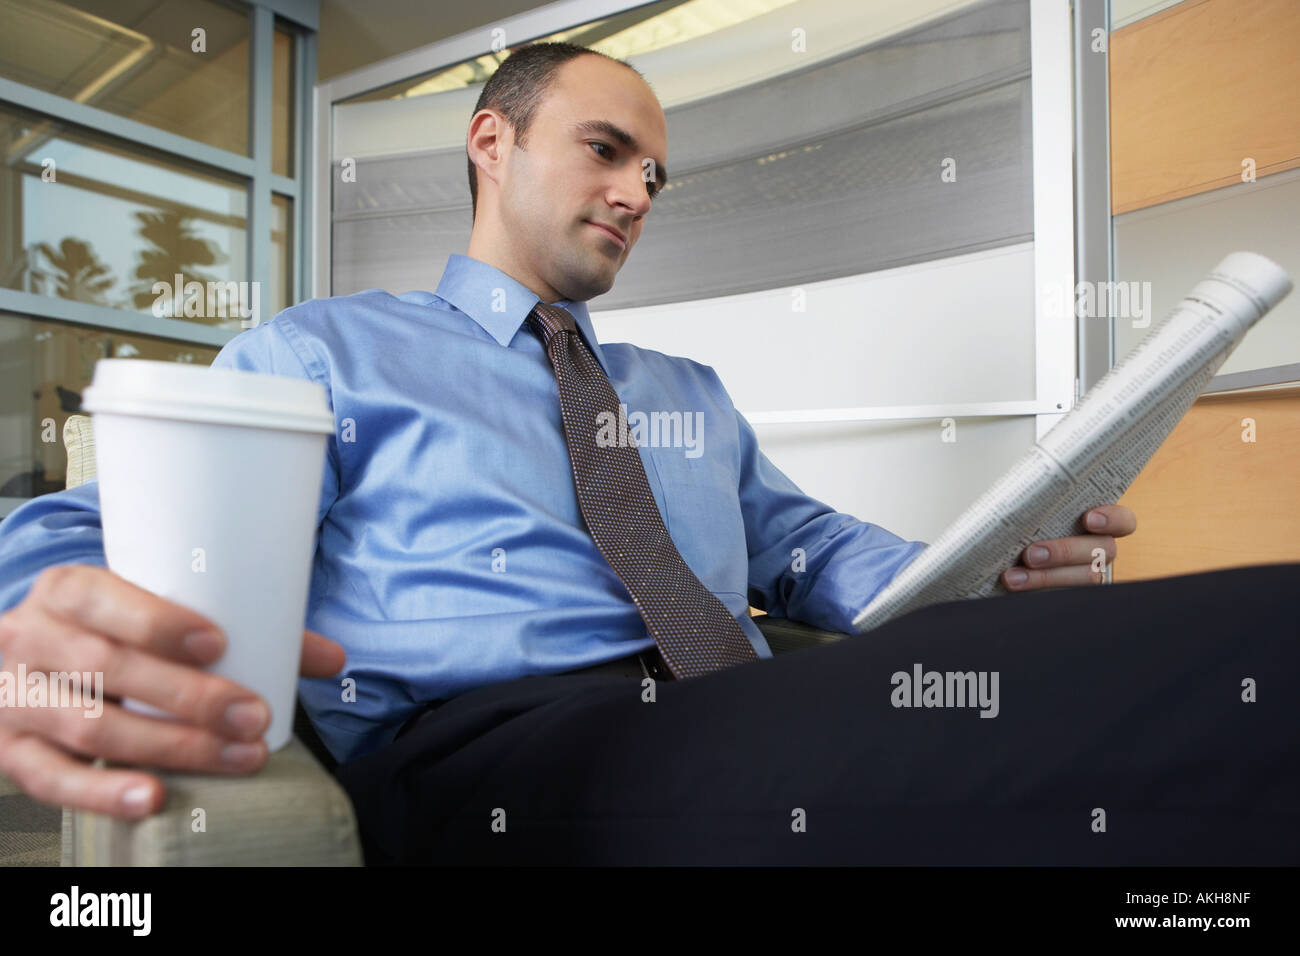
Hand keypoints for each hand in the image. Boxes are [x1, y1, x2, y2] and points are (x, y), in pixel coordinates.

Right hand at [0, 564, 345, 820]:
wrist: (29, 666)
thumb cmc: (112, 636)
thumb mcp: (156, 617)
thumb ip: (243, 630)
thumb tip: (332, 659)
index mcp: (66, 591)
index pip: (100, 598)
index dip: (156, 621)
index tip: (218, 643)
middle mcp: (30, 639)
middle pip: (106, 668)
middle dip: (188, 695)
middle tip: (254, 715)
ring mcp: (15, 699)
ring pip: (89, 726)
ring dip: (170, 746)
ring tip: (237, 757)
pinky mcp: (12, 752)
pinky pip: (52, 779)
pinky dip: (104, 793)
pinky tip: (155, 797)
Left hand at [1000, 504, 1136, 591]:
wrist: (999, 557)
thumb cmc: (1020, 526)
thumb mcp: (1028, 508)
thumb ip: (1034, 499)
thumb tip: (1021, 485)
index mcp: (1096, 524)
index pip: (1123, 521)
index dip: (1113, 519)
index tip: (1088, 518)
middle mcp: (1098, 550)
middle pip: (1102, 551)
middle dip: (1065, 552)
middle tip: (1031, 553)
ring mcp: (1088, 574)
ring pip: (1085, 578)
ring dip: (1046, 578)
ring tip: (1013, 577)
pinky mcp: (1070, 594)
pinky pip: (1064, 597)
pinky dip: (1037, 592)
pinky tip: (1015, 588)